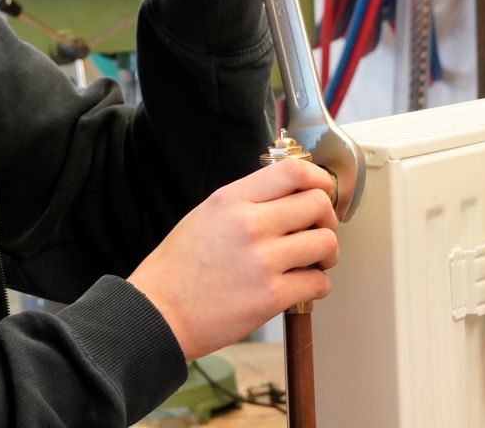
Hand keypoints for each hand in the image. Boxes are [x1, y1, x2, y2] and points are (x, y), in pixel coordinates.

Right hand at [127, 159, 338, 361]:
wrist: (158, 313)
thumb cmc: (178, 268)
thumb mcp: (206, 215)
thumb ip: (246, 201)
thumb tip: (288, 197)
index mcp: (231, 199)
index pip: (293, 171)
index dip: (318, 179)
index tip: (321, 191)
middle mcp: (249, 224)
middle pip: (317, 204)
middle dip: (326, 219)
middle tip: (317, 232)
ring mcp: (262, 260)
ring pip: (325, 243)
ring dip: (326, 254)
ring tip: (312, 262)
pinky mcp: (271, 296)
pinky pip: (319, 282)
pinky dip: (318, 284)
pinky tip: (301, 286)